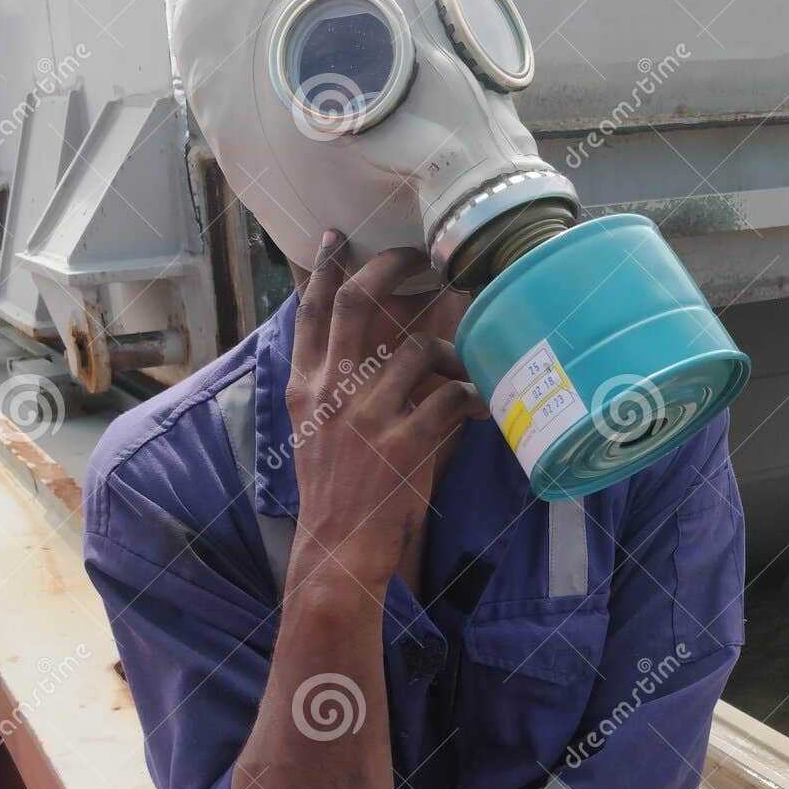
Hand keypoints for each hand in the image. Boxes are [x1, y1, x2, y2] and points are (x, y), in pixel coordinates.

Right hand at [288, 232, 487, 589]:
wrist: (336, 550)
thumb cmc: (334, 495)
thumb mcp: (312, 435)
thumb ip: (333, 392)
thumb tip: (375, 355)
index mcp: (305, 389)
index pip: (310, 314)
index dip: (324, 270)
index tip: (338, 239)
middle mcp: (331, 392)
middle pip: (358, 303)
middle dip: (391, 268)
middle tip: (422, 254)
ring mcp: (366, 415)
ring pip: (417, 350)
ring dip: (450, 353)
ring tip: (464, 369)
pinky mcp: (402, 442)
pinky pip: (451, 397)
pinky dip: (473, 396)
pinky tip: (483, 405)